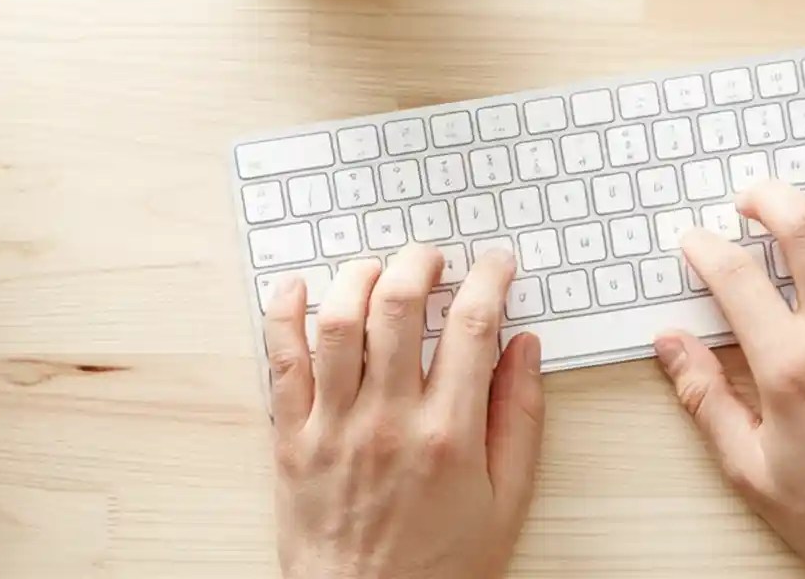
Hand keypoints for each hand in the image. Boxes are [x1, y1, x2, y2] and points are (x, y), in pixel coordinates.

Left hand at [263, 247, 543, 578]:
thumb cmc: (441, 567)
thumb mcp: (506, 500)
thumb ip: (519, 418)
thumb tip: (525, 348)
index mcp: (449, 434)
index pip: (472, 326)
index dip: (489, 279)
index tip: (496, 263)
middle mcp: (388, 420)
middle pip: (398, 307)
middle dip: (420, 263)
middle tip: (433, 256)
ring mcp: (333, 426)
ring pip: (338, 321)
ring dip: (358, 277)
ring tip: (378, 268)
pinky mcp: (291, 438)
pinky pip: (280, 362)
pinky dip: (282, 315)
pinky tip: (295, 289)